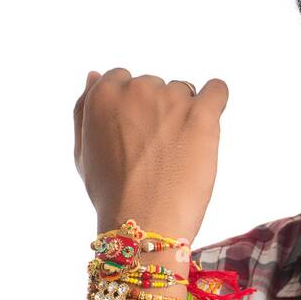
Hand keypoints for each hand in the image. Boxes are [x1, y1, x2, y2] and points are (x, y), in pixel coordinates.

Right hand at [73, 68, 228, 242]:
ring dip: (184, 114)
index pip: (123, 79)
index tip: (137, 136)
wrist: (144, 225)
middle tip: (157, 152)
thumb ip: (83, 109)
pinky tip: (209, 120)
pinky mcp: (202, 116)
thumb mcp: (82, 152)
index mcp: (103, 95)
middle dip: (158, 112)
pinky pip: (217, 90)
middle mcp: (136, 90)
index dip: (132, 108)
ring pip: (184, 93)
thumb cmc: (112, 195)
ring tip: (178, 154)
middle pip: (155, 86)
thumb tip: (94, 74)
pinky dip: (216, 99)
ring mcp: (171, 101)